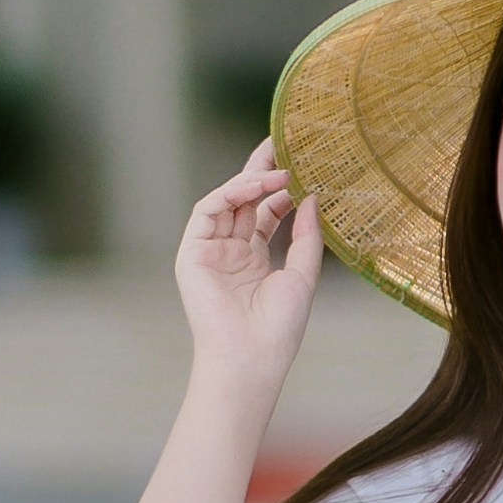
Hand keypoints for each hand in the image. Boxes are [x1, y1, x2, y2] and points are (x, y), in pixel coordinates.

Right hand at [175, 142, 321, 401]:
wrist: (251, 358)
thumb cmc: (279, 327)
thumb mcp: (302, 274)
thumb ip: (305, 235)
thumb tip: (311, 196)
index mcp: (254, 260)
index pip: (264, 213)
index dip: (280, 189)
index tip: (303, 167)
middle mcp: (230, 253)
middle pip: (244, 201)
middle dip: (262, 172)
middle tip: (282, 145)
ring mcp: (209, 252)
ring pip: (226, 201)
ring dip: (251, 180)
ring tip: (280, 167)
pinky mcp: (191, 253)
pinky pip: (208, 210)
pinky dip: (231, 193)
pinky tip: (258, 185)